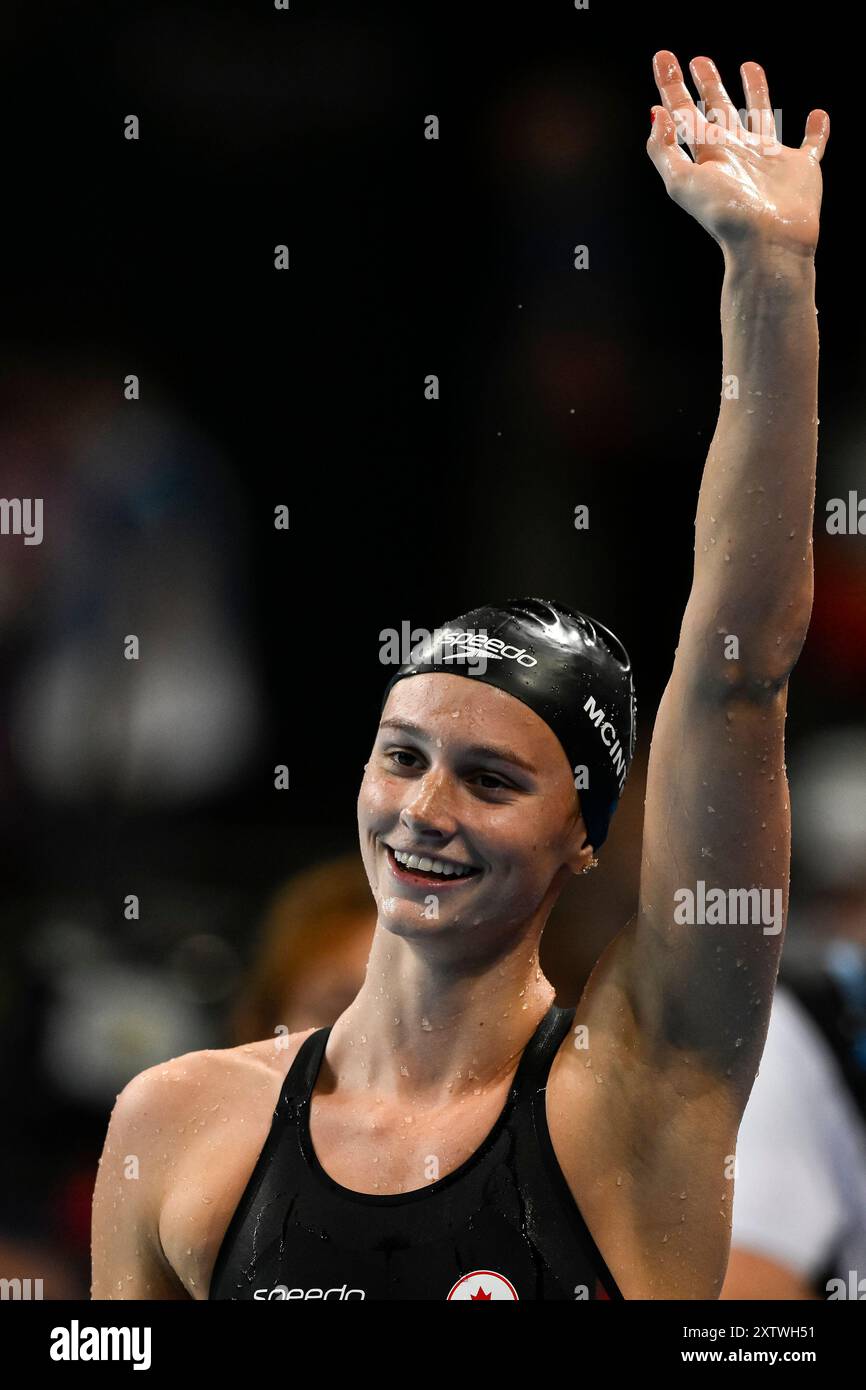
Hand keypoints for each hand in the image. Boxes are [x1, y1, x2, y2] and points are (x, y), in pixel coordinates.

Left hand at [646, 50, 828, 255]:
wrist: (766, 239)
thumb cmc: (724, 214)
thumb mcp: (681, 182)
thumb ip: (664, 149)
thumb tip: (656, 113)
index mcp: (707, 154)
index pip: (683, 113)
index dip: (670, 85)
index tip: (662, 58)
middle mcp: (736, 153)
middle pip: (717, 109)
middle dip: (707, 84)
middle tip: (698, 60)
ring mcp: (768, 160)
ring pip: (761, 115)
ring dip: (756, 92)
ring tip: (749, 65)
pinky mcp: (800, 169)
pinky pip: (812, 145)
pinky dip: (817, 131)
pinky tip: (817, 115)